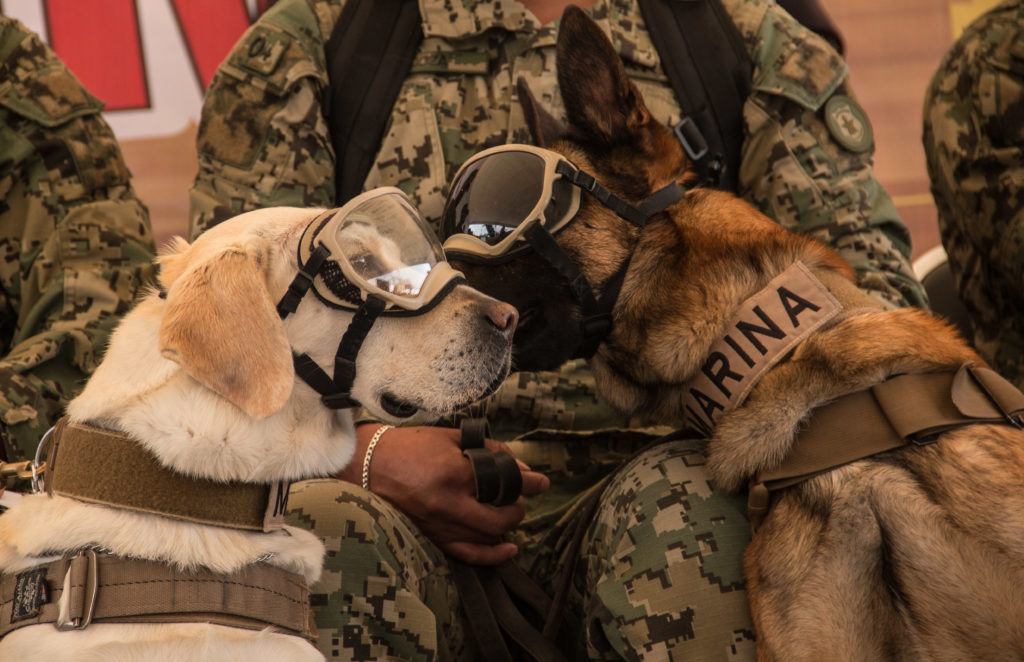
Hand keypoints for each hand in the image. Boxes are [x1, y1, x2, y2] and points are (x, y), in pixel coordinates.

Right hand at [338, 423, 549, 564]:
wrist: (365, 464)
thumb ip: (487, 450)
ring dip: (506, 526)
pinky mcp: (430, 537)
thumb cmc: (408, 446)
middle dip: (518, 508)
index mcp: (454, 473)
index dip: (530, 483)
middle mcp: (448, 503)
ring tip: (509, 514)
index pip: (506, 482)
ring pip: (487, 537)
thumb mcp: (450, 438)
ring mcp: (438, 524)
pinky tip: (507, 548)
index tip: (541, 482)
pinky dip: (491, 555)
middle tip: (520, 498)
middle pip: (501, 517)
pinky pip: (467, 554)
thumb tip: (519, 466)